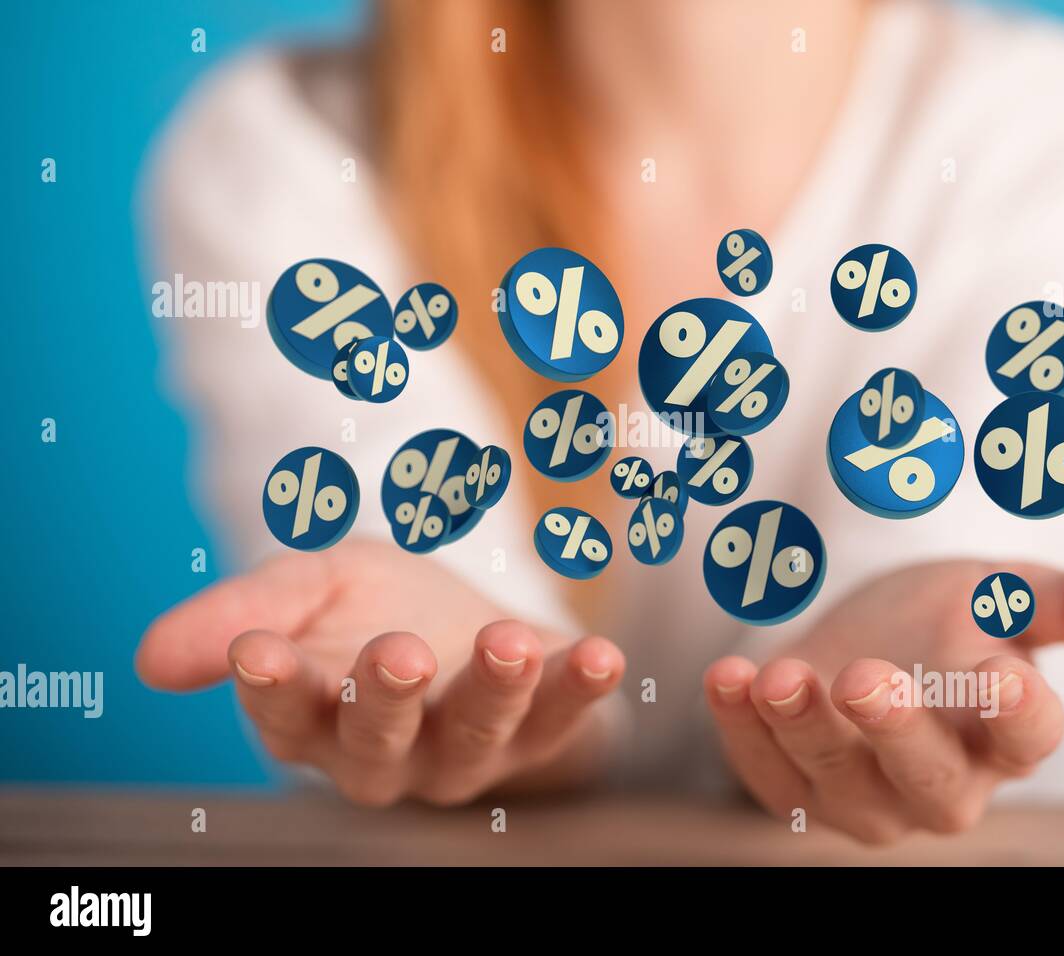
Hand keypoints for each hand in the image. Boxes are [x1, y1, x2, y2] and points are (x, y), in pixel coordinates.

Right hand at [137, 538, 625, 806]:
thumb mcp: (311, 588)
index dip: (271, 686)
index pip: (283, 711)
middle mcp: (385, 751)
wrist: (472, 629)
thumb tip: (148, 658)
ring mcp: (464, 752)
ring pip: (472, 736)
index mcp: (315, 715)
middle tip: (394, 652)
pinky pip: (560, 723)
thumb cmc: (379, 608)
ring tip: (508, 642)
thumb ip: (241, 613)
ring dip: (491, 691)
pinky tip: (604, 657)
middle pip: (376, 742)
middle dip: (383, 699)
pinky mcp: (536, 736)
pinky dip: (580, 691)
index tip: (258, 650)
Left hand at [703, 560, 1063, 842]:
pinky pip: (767, 770)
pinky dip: (742, 729)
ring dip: (805, 729)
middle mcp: (943, 782)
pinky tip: (728, 678)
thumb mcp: (1010, 594)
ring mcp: (865, 795)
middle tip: (870, 679)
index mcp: (1008, 736)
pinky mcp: (796, 786)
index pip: (1026, 737)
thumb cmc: (952, 619)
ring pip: (838, 780)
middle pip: (927, 777)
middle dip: (896, 732)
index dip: (1012, 709)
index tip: (997, 670)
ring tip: (780, 675)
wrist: (872, 633)